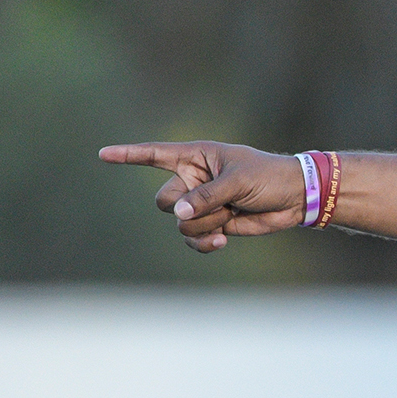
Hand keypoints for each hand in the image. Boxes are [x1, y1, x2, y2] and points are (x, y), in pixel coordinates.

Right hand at [100, 141, 305, 251]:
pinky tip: (222, 241)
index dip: (128, 155)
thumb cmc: (268, 177)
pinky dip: (203, 242)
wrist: (294, 198)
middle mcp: (193, 180)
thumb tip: (178, 214)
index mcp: (196, 157)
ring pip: (180, 223)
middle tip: (217, 201)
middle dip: (186, 207)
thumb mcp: (237, 181)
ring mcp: (201, 204)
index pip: (155, 155)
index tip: (102, 155)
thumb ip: (206, 196)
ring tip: (230, 214)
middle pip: (164, 201)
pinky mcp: (213, 223)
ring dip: (203, 224)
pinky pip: (192, 239)